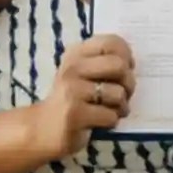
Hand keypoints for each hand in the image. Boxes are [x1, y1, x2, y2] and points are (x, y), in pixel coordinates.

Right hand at [33, 34, 135, 158]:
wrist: (41, 129)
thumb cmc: (69, 100)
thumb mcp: (80, 74)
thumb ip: (102, 63)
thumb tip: (131, 63)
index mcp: (76, 54)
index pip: (110, 42)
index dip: (126, 55)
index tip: (126, 68)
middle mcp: (72, 68)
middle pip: (119, 65)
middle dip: (129, 83)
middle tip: (124, 94)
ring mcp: (72, 91)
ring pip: (117, 93)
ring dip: (122, 106)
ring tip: (112, 111)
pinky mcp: (75, 115)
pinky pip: (110, 116)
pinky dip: (112, 121)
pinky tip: (101, 123)